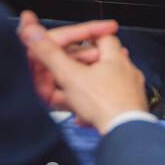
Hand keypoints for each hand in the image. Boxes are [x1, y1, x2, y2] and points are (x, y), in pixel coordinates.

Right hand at [17, 11, 145, 133]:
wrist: (125, 132)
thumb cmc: (105, 104)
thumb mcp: (70, 76)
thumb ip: (51, 54)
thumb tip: (33, 33)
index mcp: (115, 58)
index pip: (104, 36)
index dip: (89, 35)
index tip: (79, 37)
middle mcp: (127, 72)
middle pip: (104, 61)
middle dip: (86, 65)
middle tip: (71, 68)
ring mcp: (131, 91)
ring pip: (107, 83)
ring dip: (90, 87)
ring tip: (74, 94)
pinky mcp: (131, 108)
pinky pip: (111, 103)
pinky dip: (96, 106)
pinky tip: (85, 116)